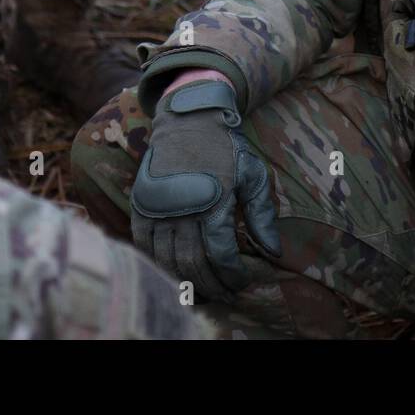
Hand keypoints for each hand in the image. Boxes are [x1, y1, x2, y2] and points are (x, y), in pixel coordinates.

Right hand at [130, 76, 279, 300]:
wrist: (189, 118)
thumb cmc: (226, 148)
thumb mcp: (253, 174)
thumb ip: (262, 214)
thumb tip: (273, 252)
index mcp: (214, 202)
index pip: (221, 254)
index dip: (232, 274)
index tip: (241, 281)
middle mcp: (183, 208)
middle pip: (193, 263)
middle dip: (211, 286)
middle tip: (224, 295)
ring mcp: (159, 207)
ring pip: (167, 259)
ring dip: (184, 281)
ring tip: (200, 292)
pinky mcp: (142, 204)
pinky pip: (143, 245)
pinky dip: (156, 263)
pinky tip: (171, 272)